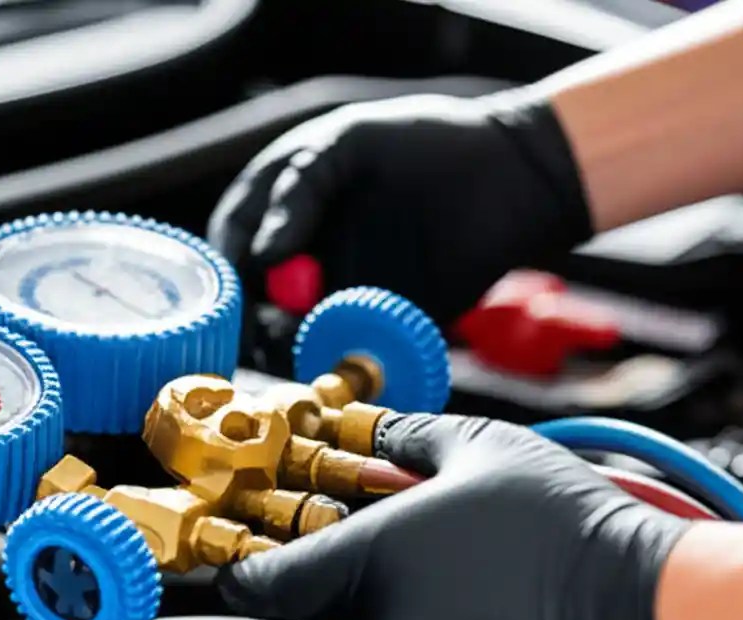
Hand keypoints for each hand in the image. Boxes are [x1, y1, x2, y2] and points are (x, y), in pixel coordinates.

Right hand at [207, 94, 591, 323]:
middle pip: (255, 298)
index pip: (234, 240)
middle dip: (252, 315)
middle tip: (262, 325)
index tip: (235, 283)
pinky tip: (344, 347)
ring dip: (292, 340)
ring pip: (297, 331)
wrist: (515, 174)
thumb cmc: (430, 142)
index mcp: (285, 202)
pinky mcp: (385, 322)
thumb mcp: (350, 143)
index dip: (228, 265)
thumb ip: (301, 187)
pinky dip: (341, 354)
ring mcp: (344, 290)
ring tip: (305, 333)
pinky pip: (351, 348)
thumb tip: (266, 253)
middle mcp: (308, 253)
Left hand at [216, 413, 690, 619]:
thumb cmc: (562, 527)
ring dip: (374, 605)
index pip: (262, 583)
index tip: (253, 551)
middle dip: (327, 575)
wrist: (637, 605)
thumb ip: (405, 437)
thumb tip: (376, 431)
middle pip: (312, 610)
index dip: (248, 566)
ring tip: (429, 563)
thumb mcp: (477, 448)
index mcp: (369, 563)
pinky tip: (464, 599)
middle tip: (362, 536)